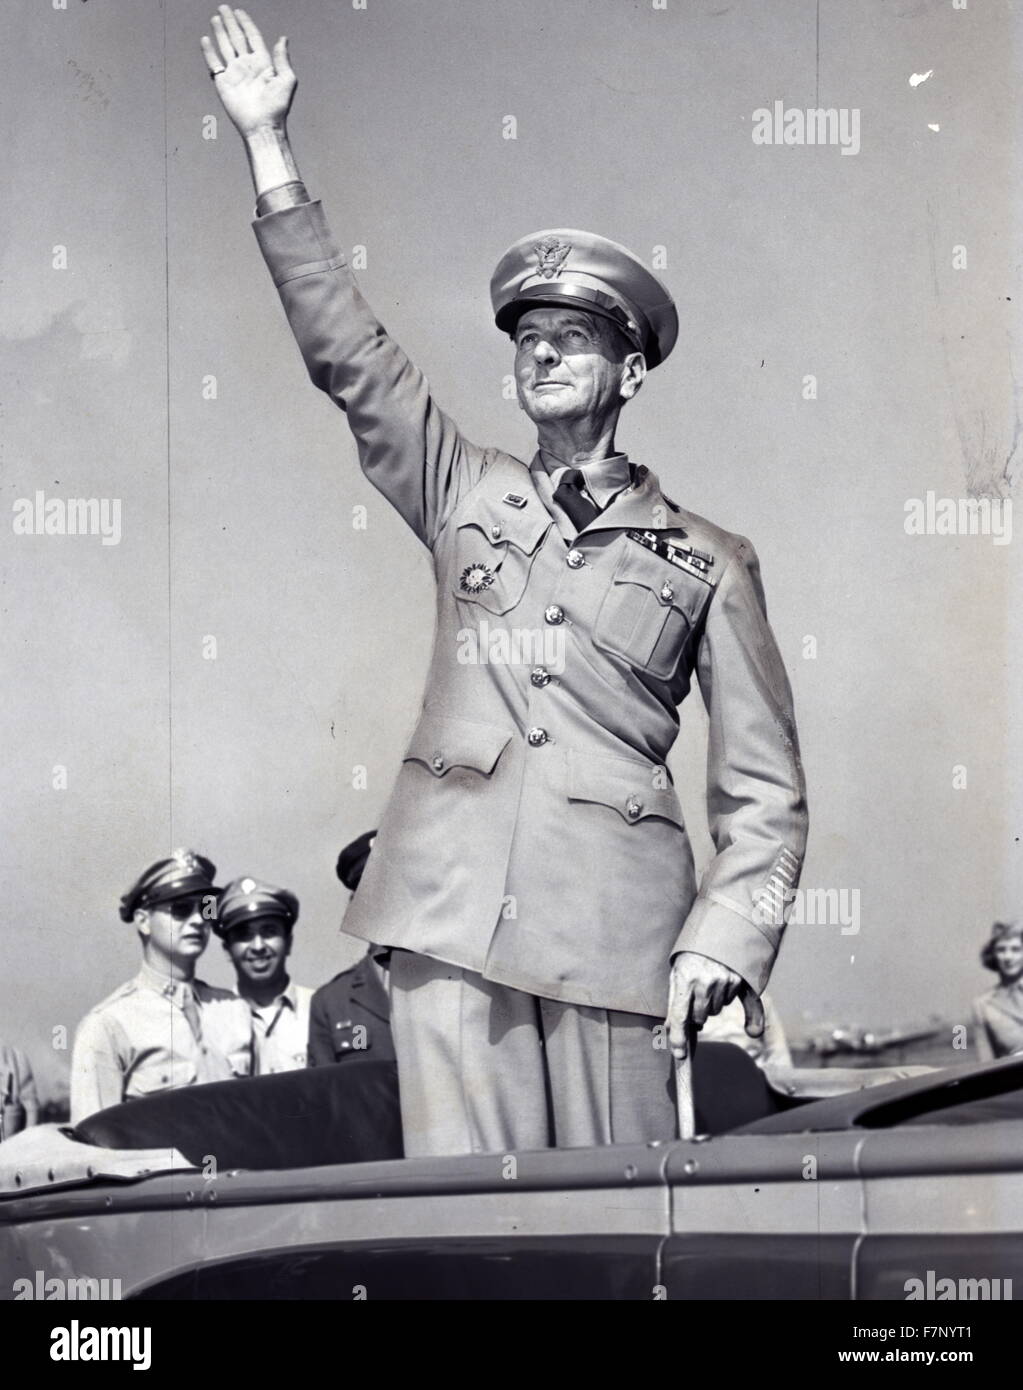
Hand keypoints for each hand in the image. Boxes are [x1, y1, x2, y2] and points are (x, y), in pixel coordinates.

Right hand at [201, 6, 295, 137]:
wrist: (262, 125)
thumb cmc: (277, 106)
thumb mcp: (286, 80)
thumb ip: (282, 59)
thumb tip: (282, 39)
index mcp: (262, 63)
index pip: (252, 37)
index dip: (246, 23)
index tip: (239, 12)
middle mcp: (247, 65)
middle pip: (237, 38)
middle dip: (231, 23)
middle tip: (224, 8)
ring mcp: (235, 73)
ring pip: (225, 47)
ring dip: (220, 32)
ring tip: (216, 18)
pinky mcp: (223, 83)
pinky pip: (214, 63)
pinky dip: (209, 52)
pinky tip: (206, 39)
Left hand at [665, 951, 763, 1060]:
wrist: (718, 925)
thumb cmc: (692, 953)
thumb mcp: (677, 971)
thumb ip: (675, 1000)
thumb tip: (671, 1029)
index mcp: (684, 979)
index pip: (679, 1016)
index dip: (678, 1038)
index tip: (679, 1054)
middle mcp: (705, 982)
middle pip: (700, 1018)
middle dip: (696, 1014)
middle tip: (695, 996)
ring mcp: (724, 981)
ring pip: (716, 1010)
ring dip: (711, 1003)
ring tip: (709, 981)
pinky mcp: (740, 979)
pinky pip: (737, 1003)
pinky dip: (745, 1014)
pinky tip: (752, 1031)